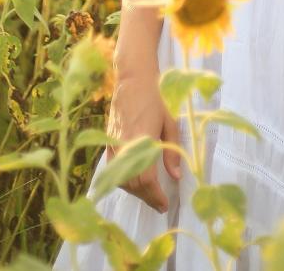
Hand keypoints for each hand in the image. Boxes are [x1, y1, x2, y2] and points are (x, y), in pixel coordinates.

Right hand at [102, 69, 182, 213]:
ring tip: (150, 194)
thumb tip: (176, 177)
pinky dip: (123, 180)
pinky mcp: (107, 141)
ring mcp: (113, 144)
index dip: (155, 195)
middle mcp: (124, 145)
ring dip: (135, 191)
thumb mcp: (170, 121)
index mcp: (142, 140)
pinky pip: (112, 169)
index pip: (146, 179)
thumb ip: (172, 150)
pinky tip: (134, 182)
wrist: (133, 78)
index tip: (165, 205)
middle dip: (147, 197)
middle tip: (159, 204)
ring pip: (121, 179)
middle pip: (132, 183)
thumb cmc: (156, 96)